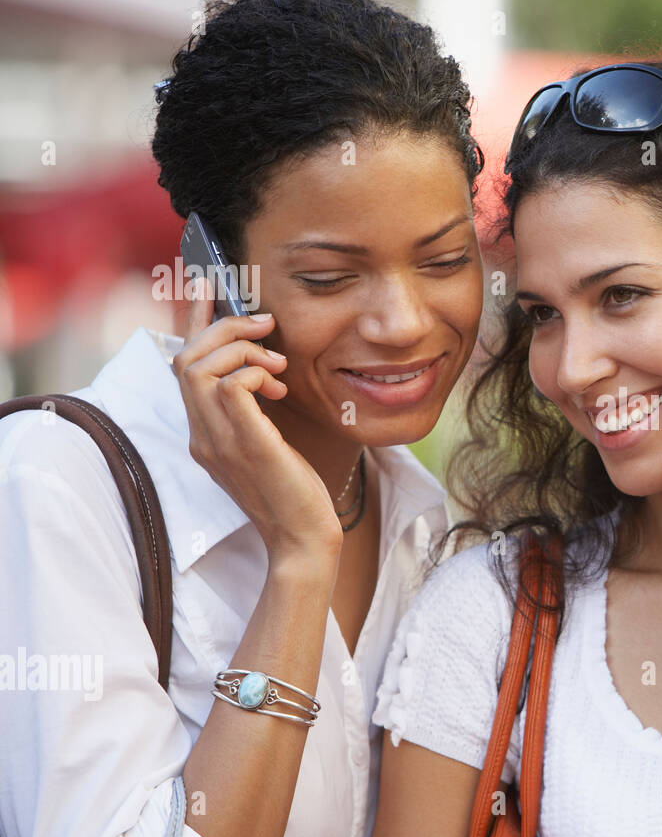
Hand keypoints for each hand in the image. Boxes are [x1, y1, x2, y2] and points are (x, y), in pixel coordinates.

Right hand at [172, 288, 342, 554]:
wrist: (304, 539)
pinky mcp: (247, 445)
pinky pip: (230, 388)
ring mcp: (219, 442)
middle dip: (223, 330)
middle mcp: (202, 436)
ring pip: (199, 368)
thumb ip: (257, 410)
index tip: (219, 297)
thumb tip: (268, 369)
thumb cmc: (294, 492)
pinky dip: (253, 373)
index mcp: (204, 434)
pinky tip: (278, 386)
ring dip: (241, 350)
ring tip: (277, 365)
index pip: (183, 369)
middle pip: (185, 360)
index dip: (196, 326)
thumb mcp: (270, 443)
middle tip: (265, 328)